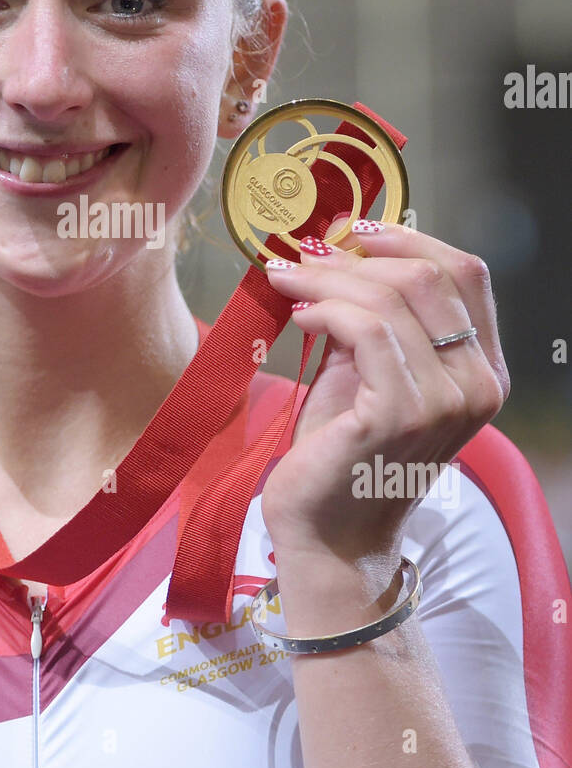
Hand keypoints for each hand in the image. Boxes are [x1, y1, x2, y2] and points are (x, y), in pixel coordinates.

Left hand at [259, 220, 509, 569]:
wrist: (329, 537)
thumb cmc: (342, 452)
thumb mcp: (368, 370)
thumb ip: (373, 315)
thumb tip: (342, 244)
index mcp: (481, 369)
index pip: (467, 274)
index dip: (408, 240)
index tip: (353, 230)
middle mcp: (478, 384)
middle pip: (427, 277)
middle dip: (355, 255)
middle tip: (301, 253)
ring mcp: (445, 402)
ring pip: (391, 298)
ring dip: (327, 276)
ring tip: (285, 278)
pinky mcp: (400, 414)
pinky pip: (365, 330)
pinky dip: (325, 308)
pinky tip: (297, 313)